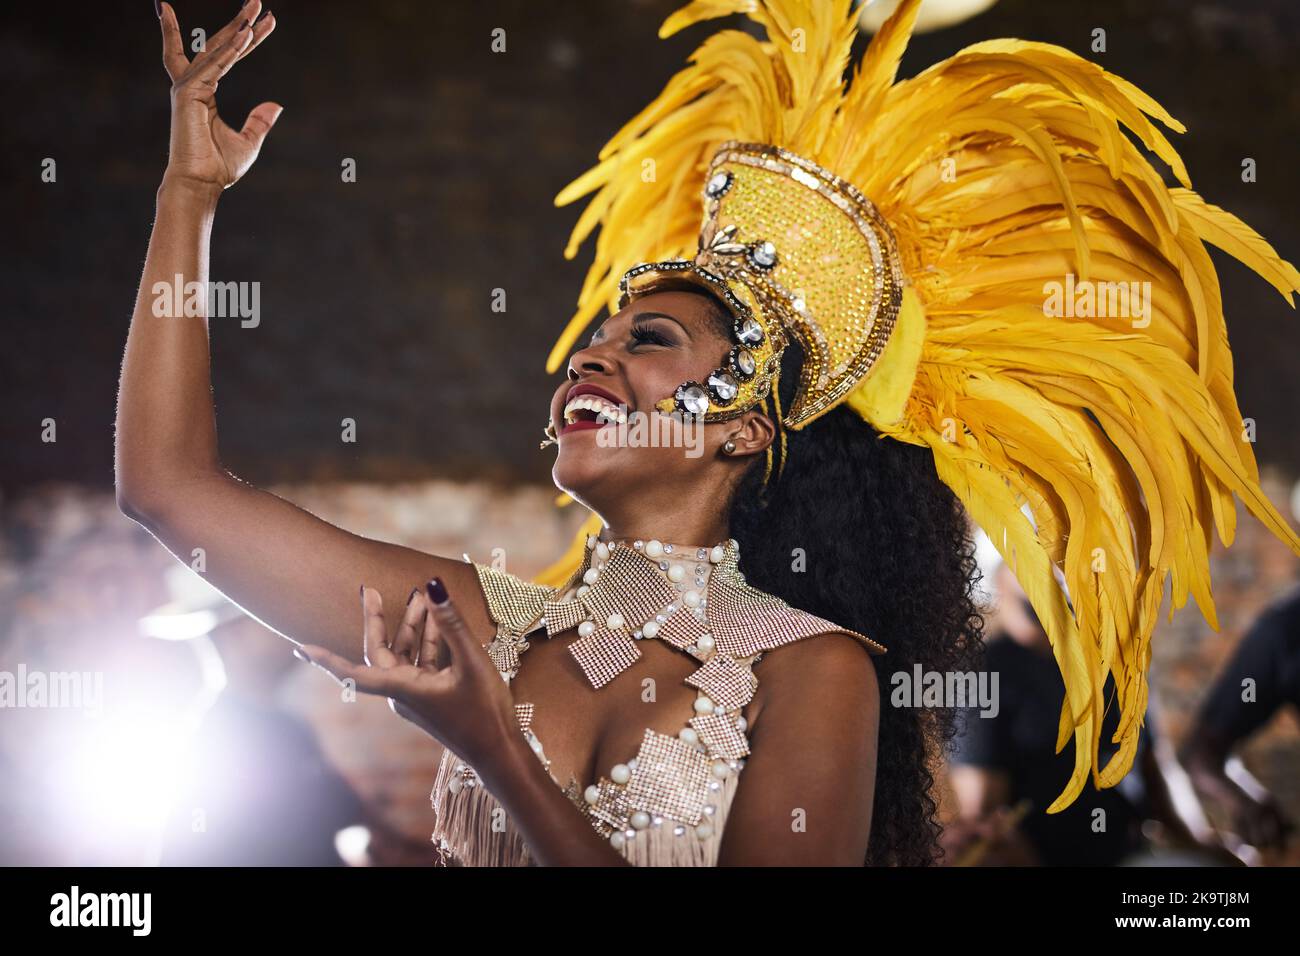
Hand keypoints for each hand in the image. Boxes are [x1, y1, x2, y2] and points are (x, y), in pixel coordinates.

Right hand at [157, 1, 279, 193]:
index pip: (229, 58)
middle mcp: (193, 85)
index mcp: (205, 94)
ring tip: (256, 8)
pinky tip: (246, 34)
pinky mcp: (187, 93)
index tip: (268, 22)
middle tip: (259, 2)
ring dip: (236, 28)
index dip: (249, 40)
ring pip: (215, 49)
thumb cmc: (218, 168)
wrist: (200, 184)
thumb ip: (259, 122)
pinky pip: (214, 66)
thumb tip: (276, 105)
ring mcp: (188, 87)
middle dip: (239, 22)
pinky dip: (230, 50)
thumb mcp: (248, 142)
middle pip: (219, 45)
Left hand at [300, 580, 520, 769]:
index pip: (354, 672)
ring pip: (404, 655)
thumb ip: (451, 622)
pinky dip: (427, 642)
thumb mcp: (471, 661)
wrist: (500, 752)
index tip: (300, 649)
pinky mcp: (431, 697)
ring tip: (421, 597)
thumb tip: (433, 586)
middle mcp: (402, 694)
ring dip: (412, 627)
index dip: (326, 660)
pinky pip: (421, 664)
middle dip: (378, 620)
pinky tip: (438, 623)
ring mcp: (416, 696)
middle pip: (381, 652)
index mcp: (402, 689)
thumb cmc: (484, 712)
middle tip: (369, 589)